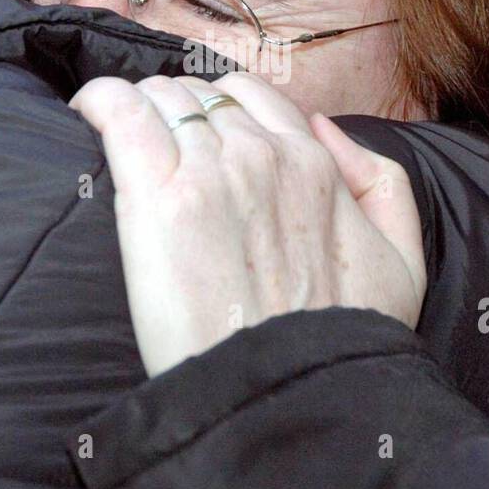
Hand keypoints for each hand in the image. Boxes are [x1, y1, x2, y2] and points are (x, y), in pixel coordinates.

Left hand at [69, 72, 425, 376]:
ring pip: (159, 99)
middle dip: (174, 110)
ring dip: (137, 110)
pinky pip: (121, 113)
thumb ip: (381, 182)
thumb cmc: (340, 339)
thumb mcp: (402, 261)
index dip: (218, 107)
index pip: (248, 94)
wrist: (284, 393)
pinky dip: (100, 102)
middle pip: (197, 95)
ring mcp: (208, 172)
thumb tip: (324, 129)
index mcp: (312, 163)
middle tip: (155, 147)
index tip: (197, 135)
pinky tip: (87, 112)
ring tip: (119, 140)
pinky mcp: (158, 199)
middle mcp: (261, 155)